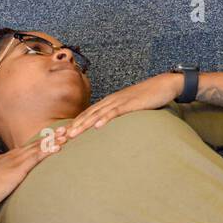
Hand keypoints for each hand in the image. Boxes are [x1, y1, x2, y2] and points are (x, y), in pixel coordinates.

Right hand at [0, 135, 64, 215]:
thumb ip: (2, 181)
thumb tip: (8, 184)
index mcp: (4, 160)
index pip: (26, 149)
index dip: (40, 143)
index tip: (52, 137)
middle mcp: (10, 157)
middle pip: (34, 144)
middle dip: (50, 137)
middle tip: (65, 129)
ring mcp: (13, 162)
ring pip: (37, 148)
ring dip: (53, 141)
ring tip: (66, 134)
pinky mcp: (16, 169)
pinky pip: (35, 158)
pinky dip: (47, 151)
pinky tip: (57, 148)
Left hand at [63, 73, 181, 138]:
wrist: (163, 85)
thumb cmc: (148, 98)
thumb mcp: (129, 108)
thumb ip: (118, 115)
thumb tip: (110, 127)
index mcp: (109, 102)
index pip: (87, 114)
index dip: (74, 124)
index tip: (62, 136)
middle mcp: (110, 100)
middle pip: (87, 114)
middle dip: (72, 127)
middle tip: (58, 138)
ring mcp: (120, 101)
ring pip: (97, 114)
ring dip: (83, 125)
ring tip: (72, 135)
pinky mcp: (130, 103)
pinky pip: (115, 112)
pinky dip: (105, 119)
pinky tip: (97, 126)